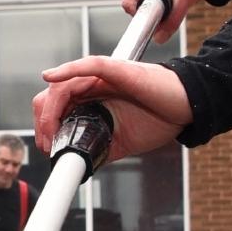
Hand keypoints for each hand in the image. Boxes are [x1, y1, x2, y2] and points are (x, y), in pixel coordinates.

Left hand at [33, 56, 191, 164]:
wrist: (187, 109)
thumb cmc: (160, 118)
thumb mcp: (121, 141)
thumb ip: (99, 147)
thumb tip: (78, 166)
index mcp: (92, 99)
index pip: (56, 107)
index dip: (46, 126)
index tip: (47, 148)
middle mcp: (93, 85)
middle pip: (53, 95)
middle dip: (44, 121)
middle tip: (48, 145)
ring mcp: (104, 76)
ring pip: (64, 84)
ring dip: (51, 108)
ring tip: (50, 131)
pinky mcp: (119, 69)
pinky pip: (89, 64)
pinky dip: (67, 69)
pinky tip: (51, 77)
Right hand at [119, 0, 230, 40]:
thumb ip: (173, 18)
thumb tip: (159, 39)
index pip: (129, 0)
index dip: (140, 15)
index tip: (156, 23)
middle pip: (136, 3)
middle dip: (151, 12)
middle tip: (171, 13)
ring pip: (145, 3)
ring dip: (158, 10)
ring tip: (176, 4)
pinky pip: (153, 0)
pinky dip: (163, 6)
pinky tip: (175, 3)